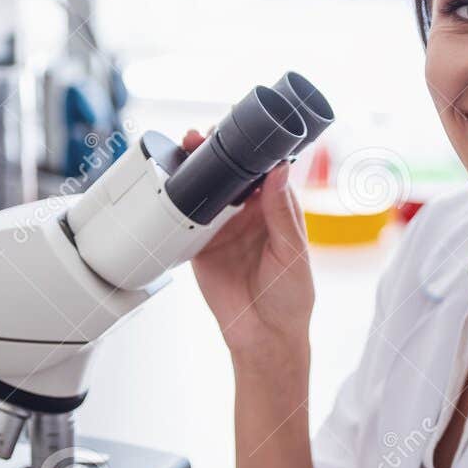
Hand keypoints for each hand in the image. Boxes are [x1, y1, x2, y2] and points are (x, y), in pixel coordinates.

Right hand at [183, 129, 314, 365]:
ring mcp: (223, 229)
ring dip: (197, 169)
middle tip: (205, 135)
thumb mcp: (293, 254)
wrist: (263, 337)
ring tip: (187, 147)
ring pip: (207, 190)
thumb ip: (282, 214)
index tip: (243, 129)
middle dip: (218, 152)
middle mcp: (249, 215)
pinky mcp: (200, 246)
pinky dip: (178, 200)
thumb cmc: (291, 299)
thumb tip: (279, 171)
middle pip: (231, 175)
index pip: (264, 171)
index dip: (253, 149)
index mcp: (277, 211)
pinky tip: (173, 182)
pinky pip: (186, 218)